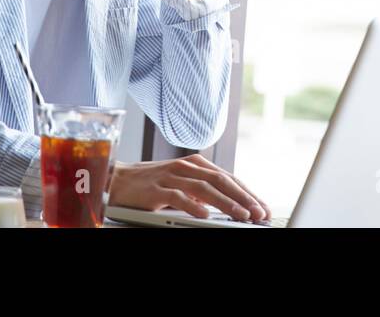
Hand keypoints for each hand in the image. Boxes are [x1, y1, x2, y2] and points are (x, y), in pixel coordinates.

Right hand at [109, 155, 272, 221]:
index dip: (248, 192)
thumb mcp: (182, 185)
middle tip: (259, 213)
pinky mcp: (155, 189)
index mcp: (196, 164)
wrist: (117, 181)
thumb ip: (204, 191)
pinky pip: (177, 197)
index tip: (263, 207)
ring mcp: (170, 176)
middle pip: (221, 181)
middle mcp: (186, 167)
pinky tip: (205, 215)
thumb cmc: (152, 184)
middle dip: (243, 197)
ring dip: (226, 203)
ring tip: (241, 215)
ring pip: (204, 188)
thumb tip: (232, 205)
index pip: (228, 178)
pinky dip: (192, 205)